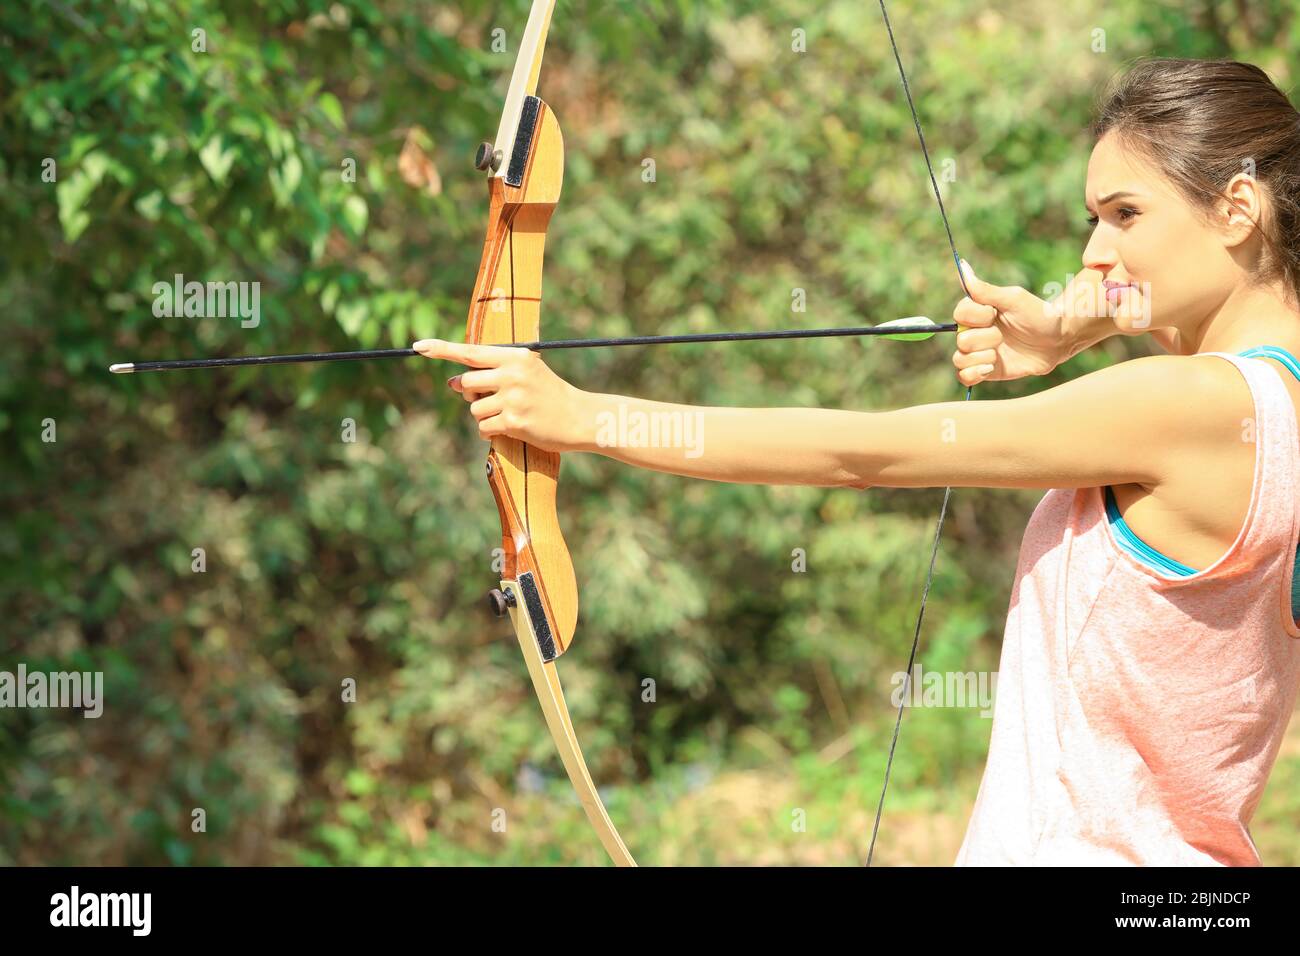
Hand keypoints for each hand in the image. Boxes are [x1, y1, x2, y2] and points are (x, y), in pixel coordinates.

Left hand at [413, 339, 588, 451]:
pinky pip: (483, 428)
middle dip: (470, 394)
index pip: (471, 352)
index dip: (442, 349)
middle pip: (466, 384)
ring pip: (474, 409)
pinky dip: (489, 431)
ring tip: (508, 414)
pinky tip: (508, 428)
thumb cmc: (549, 394)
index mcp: (515, 357)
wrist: (580, 417)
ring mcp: (513, 398)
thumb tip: (452, 383)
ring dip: (484, 415)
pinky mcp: (514, 422)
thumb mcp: (526, 373)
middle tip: (489, 398)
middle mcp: (512, 374)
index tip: (418, 345)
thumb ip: (491, 373)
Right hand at [952, 261, 1066, 385]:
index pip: (959, 314)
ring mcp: (978, 353)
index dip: (978, 317)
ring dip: (983, 356)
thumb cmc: (1038, 314)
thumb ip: (984, 289)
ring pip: (960, 359)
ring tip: (1001, 353)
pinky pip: (963, 377)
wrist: (1058, 340)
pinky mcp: (985, 371)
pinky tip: (992, 366)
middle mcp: (974, 332)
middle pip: (962, 339)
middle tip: (1005, 335)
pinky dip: (974, 373)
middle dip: (987, 338)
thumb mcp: (1013, 299)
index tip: (995, 313)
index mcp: (978, 312)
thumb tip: (962, 266)